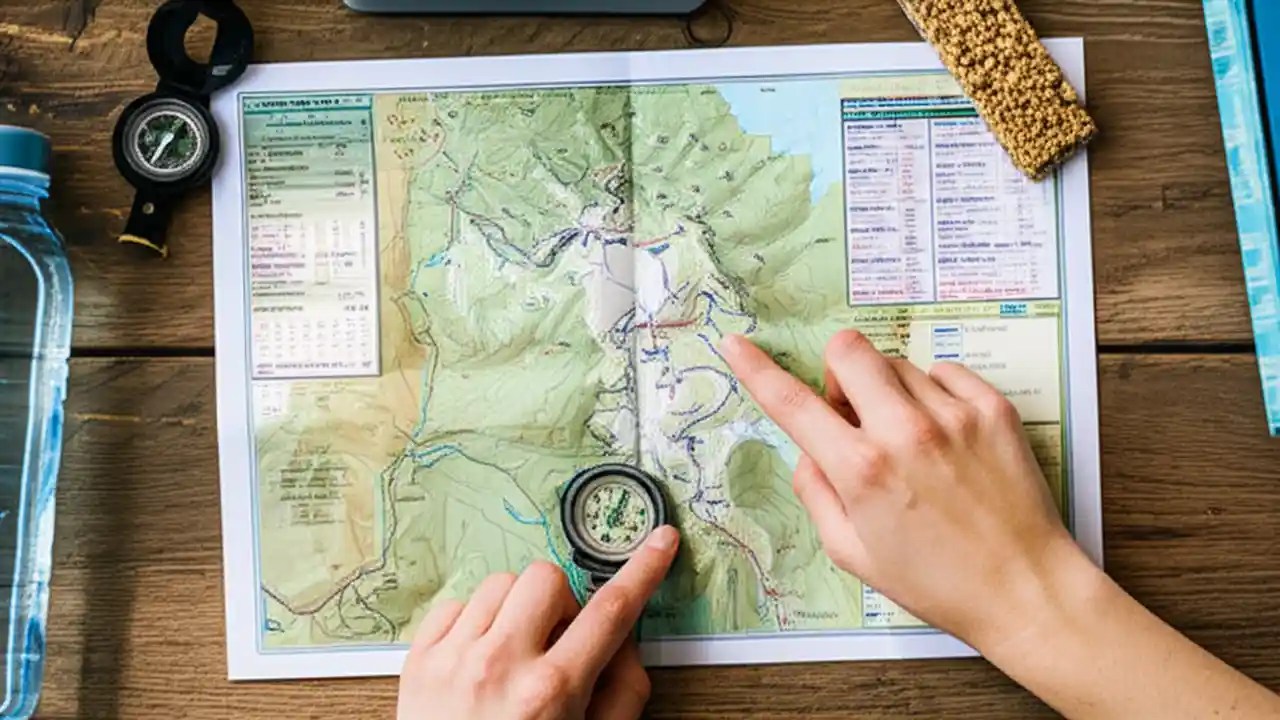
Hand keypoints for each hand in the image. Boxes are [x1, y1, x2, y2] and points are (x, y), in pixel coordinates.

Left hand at [397, 526, 679, 719]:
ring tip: (513, 653)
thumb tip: (624, 638)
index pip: (611, 611)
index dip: (643, 570)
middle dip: (559, 602)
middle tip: (556, 640)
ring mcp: (454, 660)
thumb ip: (622, 691)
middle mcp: (501, 667)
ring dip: (516, 610)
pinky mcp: (419, 660)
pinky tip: (479, 659)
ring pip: (499, 584)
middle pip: (546, 579)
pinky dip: (474, 624)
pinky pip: (456, 605)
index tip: (659, 542)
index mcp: (552, 692)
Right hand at [720, 330, 1083, 651]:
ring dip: (887, 389)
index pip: (791, 403)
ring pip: (896, 362)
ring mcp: (953, 414)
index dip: (755, 369)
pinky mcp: (993, 408)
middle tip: (851, 412)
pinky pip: (944, 372)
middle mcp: (904, 432)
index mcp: (861, 470)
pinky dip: (933, 393)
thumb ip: (816, 493)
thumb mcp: (852, 553)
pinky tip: (942, 434)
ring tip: (908, 438)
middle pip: (848, 350)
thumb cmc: (937, 582)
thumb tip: (807, 450)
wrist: (1025, 588)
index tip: (736, 345)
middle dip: (838, 372)